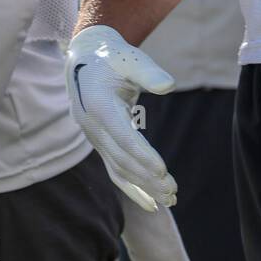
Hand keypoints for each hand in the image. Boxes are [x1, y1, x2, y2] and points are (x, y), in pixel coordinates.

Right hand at [66, 25, 176, 212]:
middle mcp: (91, 126)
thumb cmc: (113, 56)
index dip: (143, 156)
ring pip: (119, 169)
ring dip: (143, 186)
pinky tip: (151, 204)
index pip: (123, 138)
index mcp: (98, 104)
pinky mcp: (100, 143)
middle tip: (173, 191)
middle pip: (121, 159)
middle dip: (147, 178)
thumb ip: (148, 72)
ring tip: (170, 199)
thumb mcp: (130, 58)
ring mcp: (93, 137)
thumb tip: (169, 85)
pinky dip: (132, 188)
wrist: (86, 58)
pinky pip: (115, 170)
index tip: (163, 171)